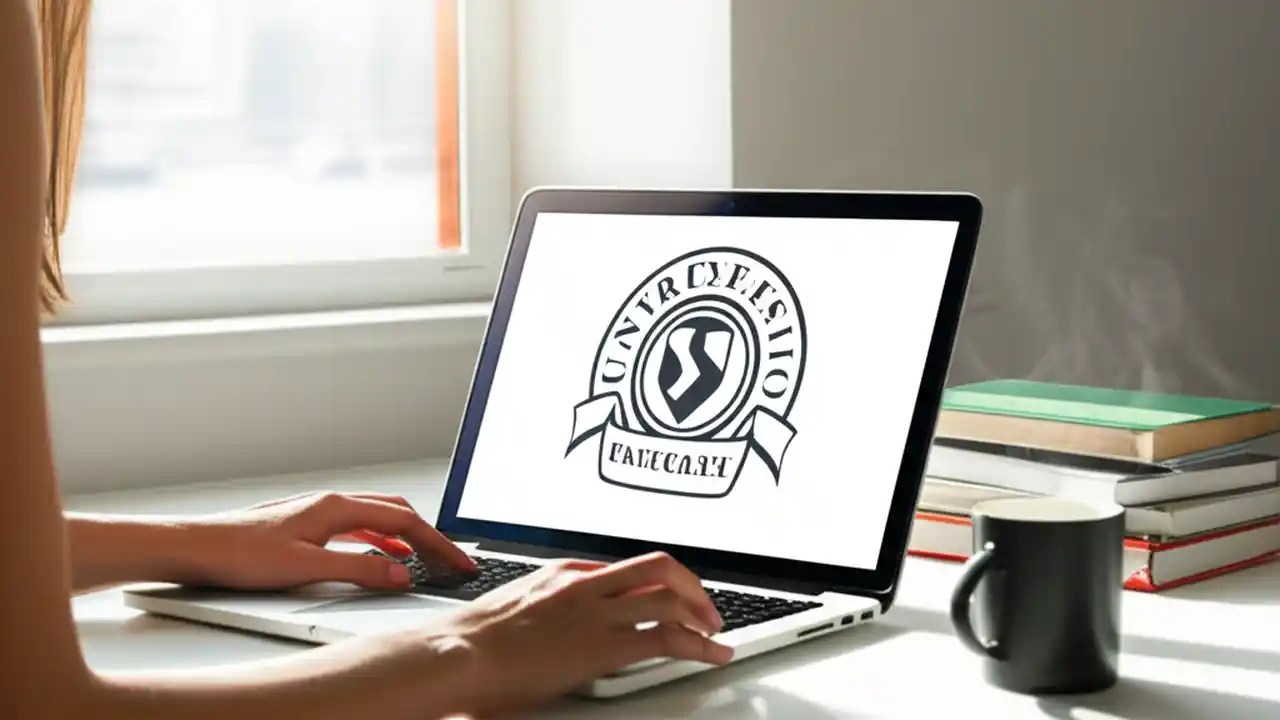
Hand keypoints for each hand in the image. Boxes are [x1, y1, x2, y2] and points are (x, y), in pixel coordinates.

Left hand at [171, 492, 475, 590]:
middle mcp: (331, 503)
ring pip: (378, 519)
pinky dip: (380, 541)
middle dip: (430, 536)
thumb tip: (401, 575)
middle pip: (398, 513)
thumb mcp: (305, 568)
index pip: (405, 523)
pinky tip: (379, 557)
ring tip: (426, 559)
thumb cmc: (238, 553)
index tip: (459, 562)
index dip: (438, 544)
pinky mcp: (306, 524)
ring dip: (407, 538)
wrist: (194, 547)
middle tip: (452, 560)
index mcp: (337, 507)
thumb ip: (358, 570)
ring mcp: (318, 512)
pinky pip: (358, 527)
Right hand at [436, 551, 731, 715]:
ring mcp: (596, 612)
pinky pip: (665, 638)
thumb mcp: (518, 605)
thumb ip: (550, 605)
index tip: (674, 597)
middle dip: (693, 585)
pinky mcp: (602, 646)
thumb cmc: (476, 639)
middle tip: (707, 608)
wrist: (458, 654)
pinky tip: (711, 655)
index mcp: (566, 573)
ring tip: (716, 634)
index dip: (661, 583)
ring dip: (703, 614)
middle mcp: (587, 584)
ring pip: (670, 597)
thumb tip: (565, 622)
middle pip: (660, 566)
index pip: (628, 568)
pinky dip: (699, 646)